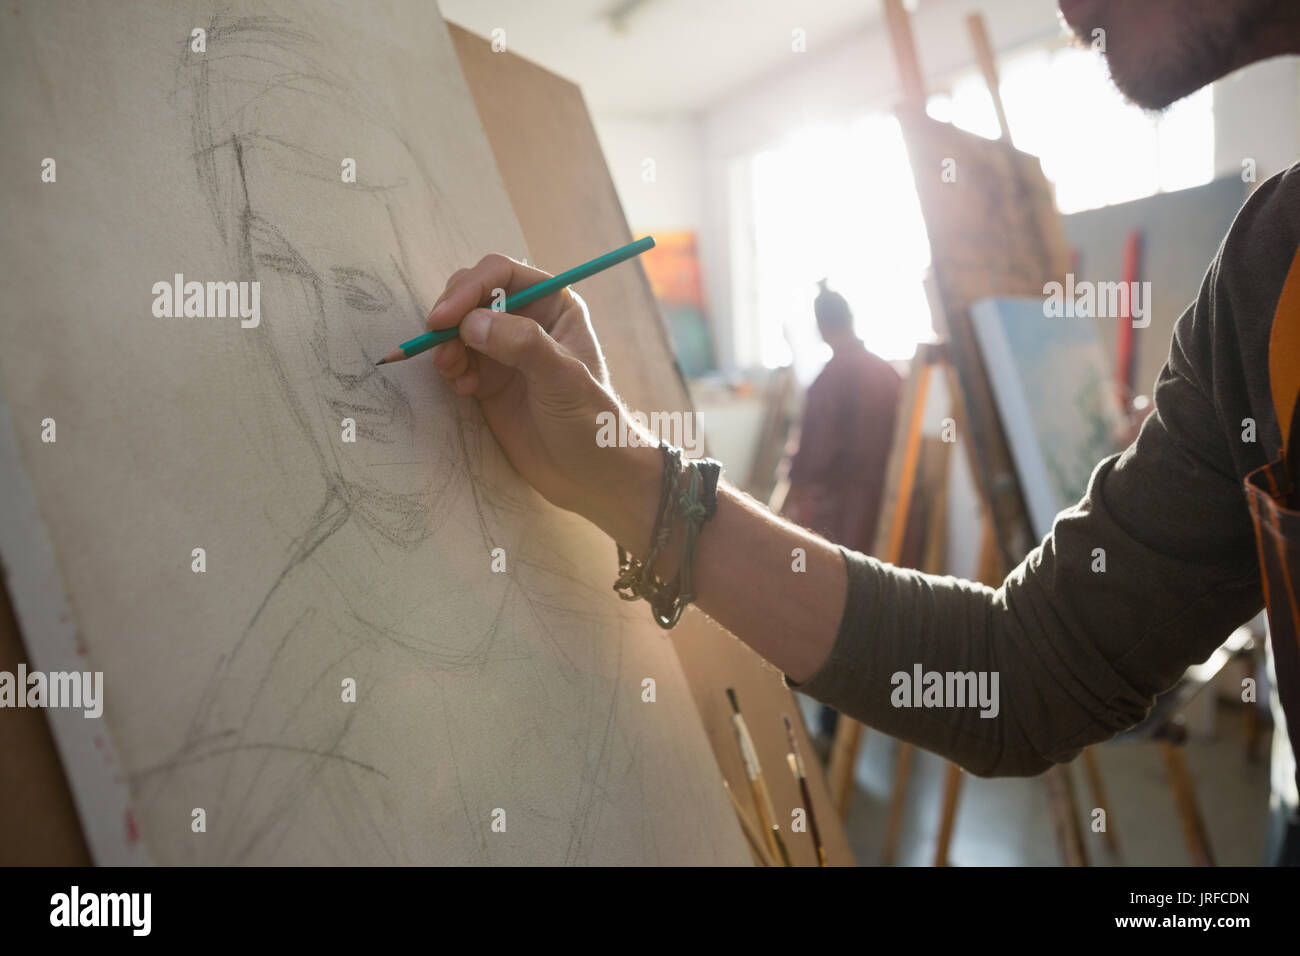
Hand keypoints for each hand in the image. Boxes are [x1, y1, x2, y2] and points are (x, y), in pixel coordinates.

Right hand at [425, 254, 658, 540]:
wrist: (591, 477)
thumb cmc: (591, 423)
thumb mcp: (563, 379)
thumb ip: (523, 345)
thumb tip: (473, 322)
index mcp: (554, 304)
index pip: (500, 274)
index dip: (468, 289)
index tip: (444, 318)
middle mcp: (528, 319)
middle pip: (473, 295)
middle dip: (452, 316)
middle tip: (439, 347)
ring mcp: (506, 350)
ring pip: (459, 327)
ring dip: (447, 345)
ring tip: (452, 373)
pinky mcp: (489, 379)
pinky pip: (457, 359)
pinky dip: (450, 368)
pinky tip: (462, 389)